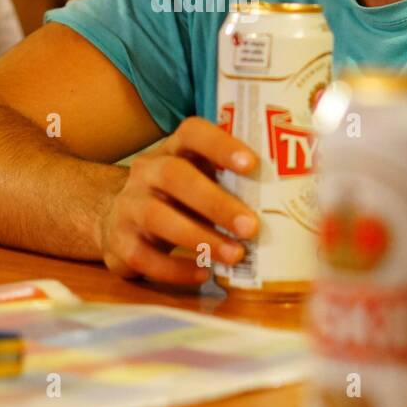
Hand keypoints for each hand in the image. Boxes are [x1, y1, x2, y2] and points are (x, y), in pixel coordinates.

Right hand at [100, 116, 258, 287]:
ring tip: (234, 255)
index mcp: (172, 150)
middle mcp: (146, 172)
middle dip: (216, 202)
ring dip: (199, 237)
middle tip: (251, 227)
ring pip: (158, 217)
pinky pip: (144, 257)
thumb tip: (290, 198)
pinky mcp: (119, 243)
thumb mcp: (197, 180)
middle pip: (175, 176)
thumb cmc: (176, 199)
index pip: (192, 133)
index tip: (252, 164)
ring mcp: (128, 207)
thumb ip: (230, 182)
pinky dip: (176, 268)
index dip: (221, 144)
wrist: (116, 218)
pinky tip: (203, 273)